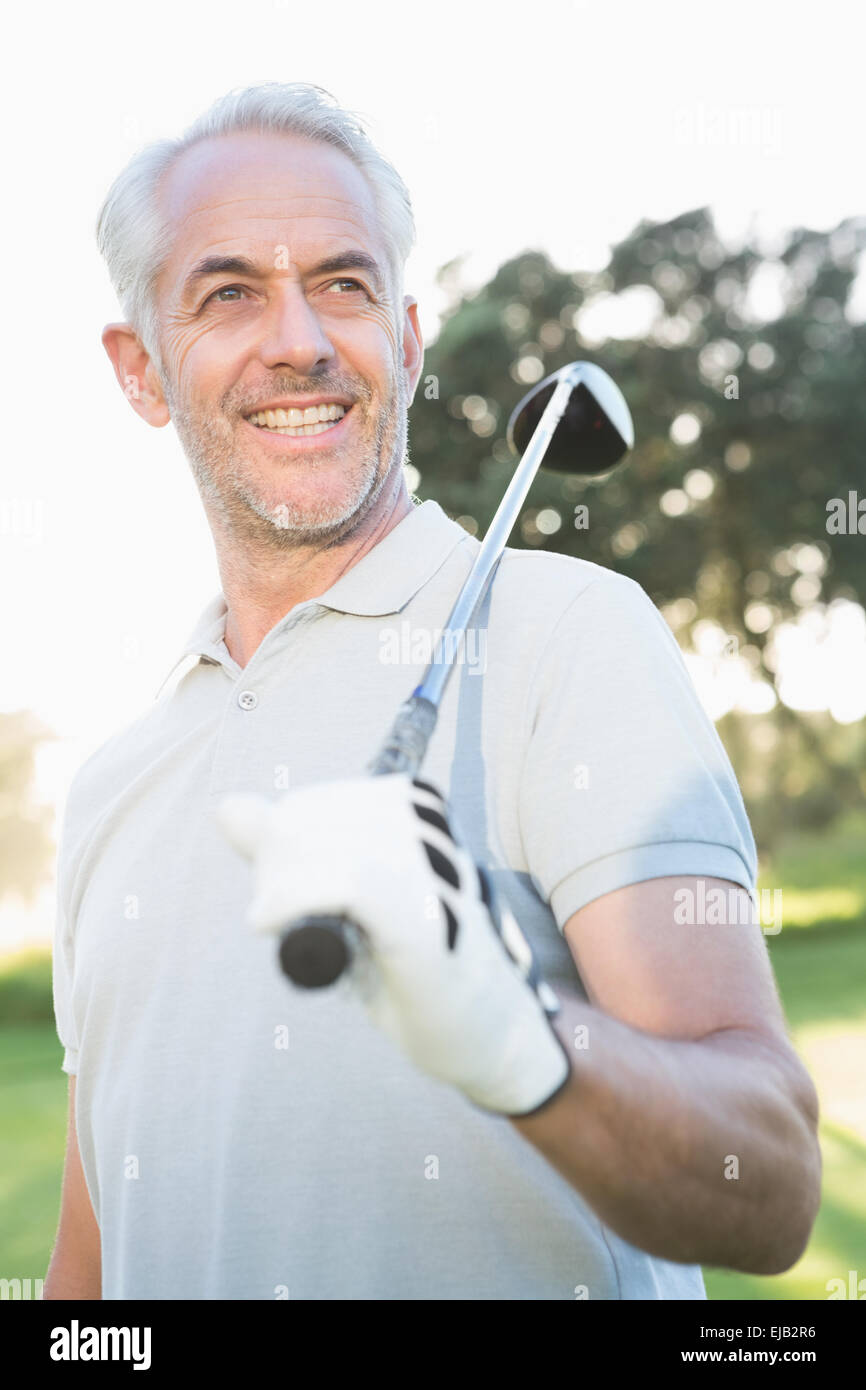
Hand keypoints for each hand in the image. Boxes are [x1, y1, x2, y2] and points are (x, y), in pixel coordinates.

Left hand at [216, 773, 571, 1116]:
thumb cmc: (413, 971)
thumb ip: (291, 855)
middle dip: (275, 865)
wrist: (485, 1037)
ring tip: (280, 923)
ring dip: (282, 886)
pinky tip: (271, 922)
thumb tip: (228, 807)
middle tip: (274, 916)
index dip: (282, 843)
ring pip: (331, 847)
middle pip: (318, 819)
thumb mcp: (345, 906)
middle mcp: (434, 839)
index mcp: (420, 819)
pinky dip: (296, 898)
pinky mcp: (431, 926)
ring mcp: (437, 879)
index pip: (322, 803)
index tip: (277, 895)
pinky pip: (352, 884)